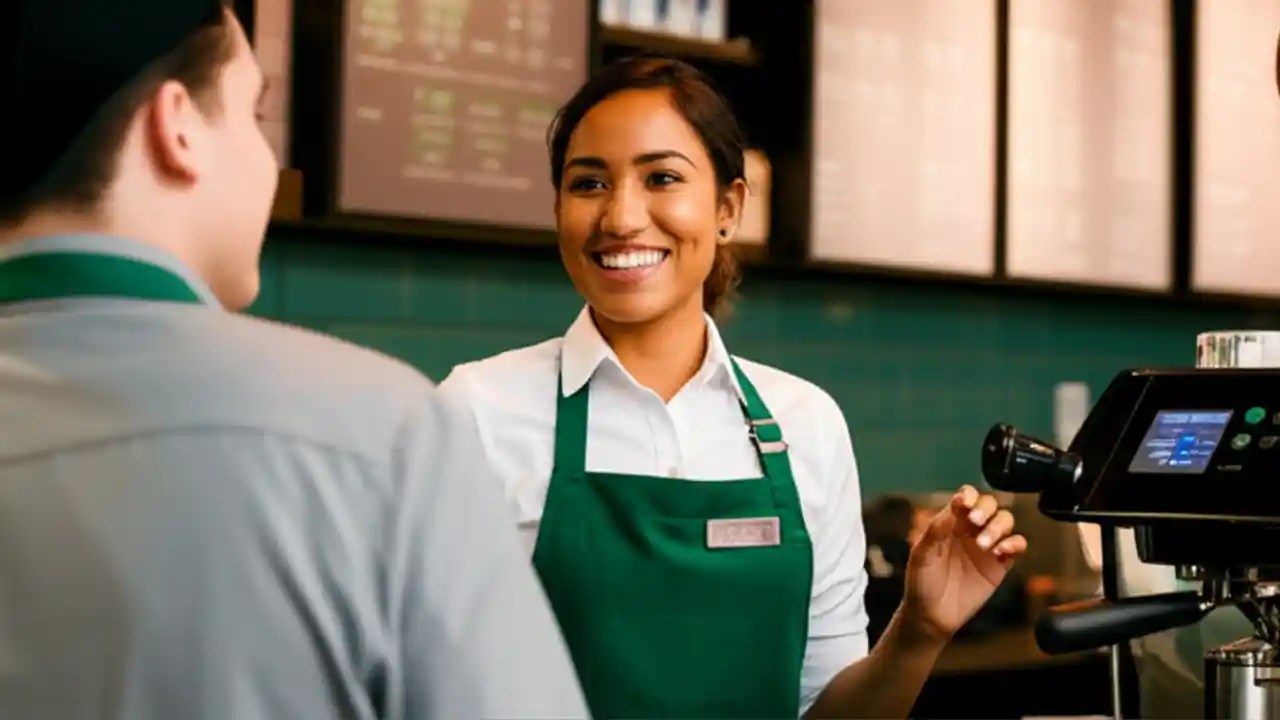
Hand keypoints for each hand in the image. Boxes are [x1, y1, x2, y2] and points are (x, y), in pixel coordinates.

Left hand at [901, 485, 1027, 641]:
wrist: (932, 616)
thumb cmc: (922, 583)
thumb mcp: (921, 555)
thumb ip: (935, 531)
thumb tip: (952, 508)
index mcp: (950, 523)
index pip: (965, 498)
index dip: (969, 495)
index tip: (965, 503)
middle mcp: (970, 531)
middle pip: (989, 505)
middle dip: (986, 509)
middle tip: (976, 522)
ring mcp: (987, 546)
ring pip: (1005, 521)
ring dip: (999, 527)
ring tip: (984, 545)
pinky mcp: (1000, 565)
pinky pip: (1016, 545)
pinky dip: (1014, 543)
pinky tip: (1000, 553)